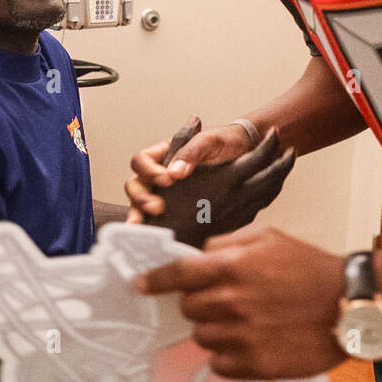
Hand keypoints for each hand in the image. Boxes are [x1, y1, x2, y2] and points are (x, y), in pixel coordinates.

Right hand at [124, 117, 253, 222]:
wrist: (246, 154)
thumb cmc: (225, 143)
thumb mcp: (209, 141)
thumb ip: (191, 152)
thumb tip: (175, 173)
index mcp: (164, 154)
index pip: (141, 161)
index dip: (148, 171)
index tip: (167, 180)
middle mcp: (160, 174)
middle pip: (135, 186)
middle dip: (141, 199)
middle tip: (157, 208)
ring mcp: (167, 194)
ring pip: (142, 205)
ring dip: (143, 216)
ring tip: (153, 229)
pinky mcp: (178, 210)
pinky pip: (161, 219)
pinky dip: (158, 228)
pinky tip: (162, 240)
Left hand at [138, 225, 344, 379]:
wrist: (349, 305)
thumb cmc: (312, 270)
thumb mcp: (269, 238)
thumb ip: (228, 243)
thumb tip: (201, 254)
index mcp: (232, 266)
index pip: (177, 274)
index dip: (155, 280)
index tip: (142, 285)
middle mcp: (232, 301)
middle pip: (188, 307)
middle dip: (202, 302)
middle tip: (228, 299)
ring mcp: (241, 335)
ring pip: (202, 336)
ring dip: (216, 328)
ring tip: (246, 320)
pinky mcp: (253, 364)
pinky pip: (219, 363)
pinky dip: (229, 354)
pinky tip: (252, 340)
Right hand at [144, 128, 295, 247]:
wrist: (168, 237)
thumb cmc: (167, 200)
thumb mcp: (170, 165)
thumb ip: (185, 140)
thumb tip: (194, 118)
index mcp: (224, 179)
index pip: (259, 158)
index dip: (271, 142)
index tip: (275, 131)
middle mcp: (236, 197)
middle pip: (272, 177)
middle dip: (285, 161)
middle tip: (291, 149)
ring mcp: (239, 212)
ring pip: (270, 192)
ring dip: (280, 176)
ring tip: (284, 164)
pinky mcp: (237, 223)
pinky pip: (261, 205)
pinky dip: (270, 192)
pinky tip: (267, 186)